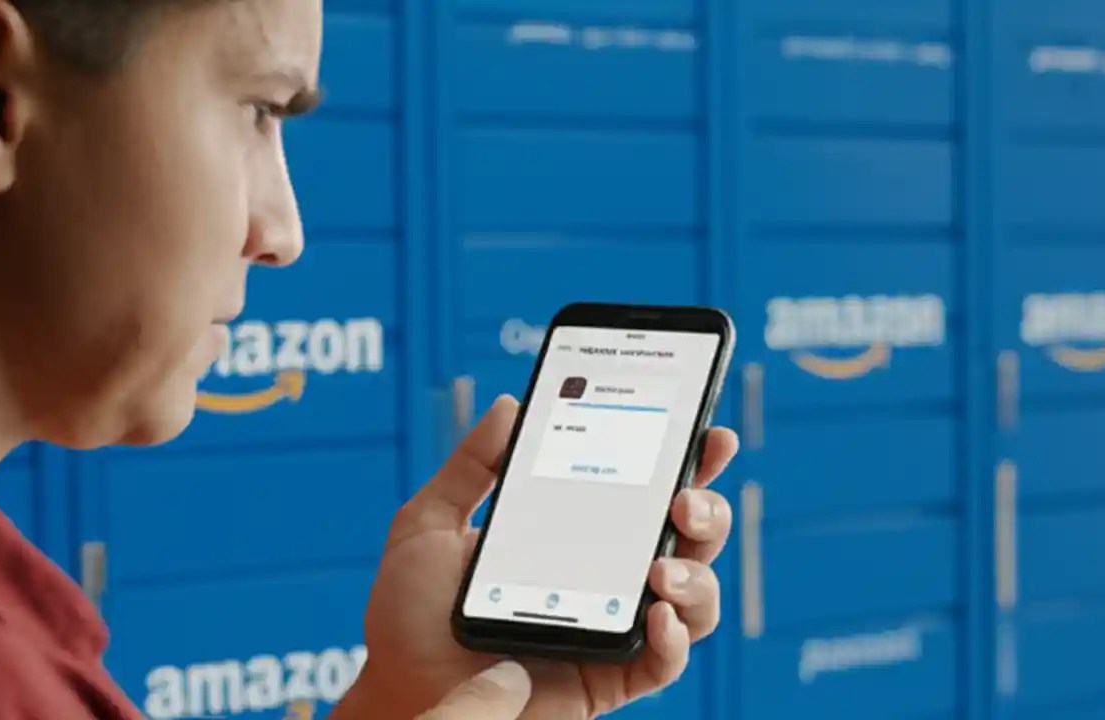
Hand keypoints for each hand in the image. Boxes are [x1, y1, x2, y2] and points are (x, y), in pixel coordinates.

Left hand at [335, 395, 738, 718]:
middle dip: (706, 510)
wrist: (398, 687)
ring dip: (698, 574)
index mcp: (575, 532)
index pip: (643, 490)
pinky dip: (675, 638)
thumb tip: (510, 404)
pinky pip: (666, 661)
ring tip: (663, 567)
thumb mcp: (429, 523)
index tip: (706, 432)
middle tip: (684, 498)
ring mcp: (614, 625)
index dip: (687, 461)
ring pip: (694, 598)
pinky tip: (657, 615)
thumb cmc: (411, 613)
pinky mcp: (611, 676)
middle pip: (686, 537)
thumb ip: (470, 466)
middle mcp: (607, 575)